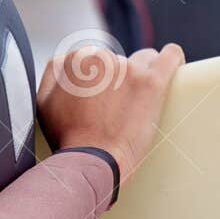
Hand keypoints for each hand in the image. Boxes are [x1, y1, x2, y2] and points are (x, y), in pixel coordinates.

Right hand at [38, 43, 183, 188]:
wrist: (92, 162)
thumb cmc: (68, 139)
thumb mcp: (44, 103)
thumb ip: (54, 74)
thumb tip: (68, 60)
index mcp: (77, 61)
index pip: (96, 58)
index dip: (100, 80)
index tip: (104, 99)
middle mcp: (102, 59)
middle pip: (120, 61)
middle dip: (120, 80)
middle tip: (118, 110)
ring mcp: (129, 70)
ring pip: (145, 59)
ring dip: (142, 75)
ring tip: (140, 102)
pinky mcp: (152, 83)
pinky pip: (171, 56)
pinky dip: (173, 57)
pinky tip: (175, 63)